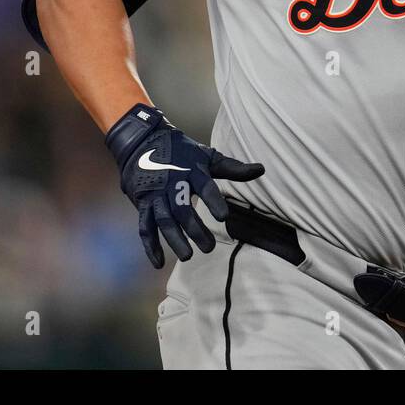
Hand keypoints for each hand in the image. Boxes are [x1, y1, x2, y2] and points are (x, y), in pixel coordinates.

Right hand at [104, 103, 264, 268]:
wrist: (142, 141)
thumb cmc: (182, 152)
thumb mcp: (207, 156)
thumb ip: (233, 168)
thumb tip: (262, 169)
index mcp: (191, 170)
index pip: (204, 186)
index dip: (213, 201)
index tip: (224, 218)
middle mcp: (172, 182)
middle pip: (182, 208)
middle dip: (194, 229)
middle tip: (209, 248)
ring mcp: (155, 194)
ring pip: (163, 219)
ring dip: (174, 239)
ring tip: (188, 256)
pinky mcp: (142, 203)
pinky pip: (144, 226)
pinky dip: (149, 246)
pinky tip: (159, 263)